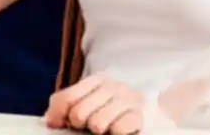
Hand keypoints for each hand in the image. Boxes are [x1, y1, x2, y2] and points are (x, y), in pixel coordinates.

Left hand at [45, 75, 170, 134]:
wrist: (158, 111)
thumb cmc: (117, 109)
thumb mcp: (93, 100)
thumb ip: (68, 105)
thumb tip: (50, 121)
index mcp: (96, 81)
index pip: (65, 98)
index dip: (58, 115)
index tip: (58, 125)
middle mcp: (112, 87)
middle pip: (79, 114)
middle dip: (82, 126)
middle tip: (91, 127)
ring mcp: (128, 101)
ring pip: (97, 125)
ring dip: (100, 131)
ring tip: (108, 129)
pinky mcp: (141, 117)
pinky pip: (118, 131)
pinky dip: (116, 134)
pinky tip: (120, 131)